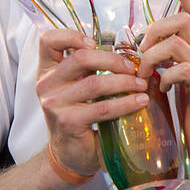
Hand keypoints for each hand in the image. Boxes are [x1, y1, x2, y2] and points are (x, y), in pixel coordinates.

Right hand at [35, 29, 148, 177]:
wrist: (71, 154)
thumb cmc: (81, 115)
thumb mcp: (78, 88)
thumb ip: (92, 69)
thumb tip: (132, 54)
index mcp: (48, 70)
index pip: (48, 41)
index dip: (72, 35)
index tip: (95, 43)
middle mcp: (47, 84)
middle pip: (81, 58)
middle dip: (114, 60)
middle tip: (134, 68)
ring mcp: (54, 104)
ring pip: (95, 83)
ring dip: (125, 82)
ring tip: (142, 85)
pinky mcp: (67, 122)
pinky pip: (102, 108)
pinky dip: (126, 103)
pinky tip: (140, 102)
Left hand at [137, 0, 189, 169]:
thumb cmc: (186, 115)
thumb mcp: (169, 84)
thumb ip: (159, 65)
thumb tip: (134, 53)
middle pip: (183, 19)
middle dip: (155, 30)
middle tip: (143, 52)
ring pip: (177, 42)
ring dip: (153, 55)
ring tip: (145, 73)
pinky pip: (182, 69)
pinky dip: (164, 77)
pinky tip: (160, 90)